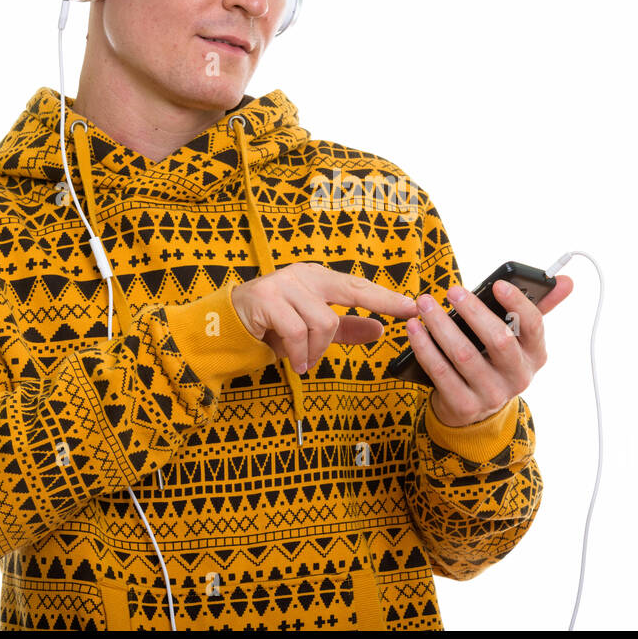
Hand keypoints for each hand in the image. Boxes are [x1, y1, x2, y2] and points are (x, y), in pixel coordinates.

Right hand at [231, 263, 419, 374]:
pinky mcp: (265, 298)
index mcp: (316, 278)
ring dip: (318, 350)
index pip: (358, 285)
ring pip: (323, 320)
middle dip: (380, 303)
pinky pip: (297, 331)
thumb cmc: (270, 325)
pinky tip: (296, 363)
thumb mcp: (313, 329)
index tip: (413, 307)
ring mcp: (283, 284)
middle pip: (350, 288)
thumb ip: (345, 329)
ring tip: (306, 362)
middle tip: (401, 320)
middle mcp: (302, 275)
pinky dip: (301, 354)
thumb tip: (380, 331)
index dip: (386, 297)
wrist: (224, 328)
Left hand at [407, 275, 573, 427]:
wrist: (475, 412)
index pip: (533, 326)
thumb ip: (539, 308)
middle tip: (452, 290)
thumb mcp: (520, 340)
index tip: (497, 284)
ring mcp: (491, 394)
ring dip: (441, 326)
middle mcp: (518, 377)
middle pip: (498, 340)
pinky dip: (424, 347)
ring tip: (425, 304)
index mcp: (535, 355)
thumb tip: (566, 281)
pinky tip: (414, 329)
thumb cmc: (495, 361)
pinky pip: (440, 372)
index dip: (517, 304)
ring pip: (464, 355)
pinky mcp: (464, 406)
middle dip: (473, 312)